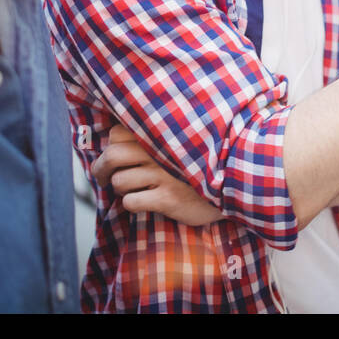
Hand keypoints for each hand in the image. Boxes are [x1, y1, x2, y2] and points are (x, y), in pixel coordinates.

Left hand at [93, 125, 224, 225]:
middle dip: (101, 170)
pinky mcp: (168, 198)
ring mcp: (164, 175)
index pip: (117, 133)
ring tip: (134, 190)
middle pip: (111, 156)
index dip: (111, 145)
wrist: (236, 183)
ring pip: (119, 181)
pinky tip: (145, 202)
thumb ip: (157, 136)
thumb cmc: (203, 163)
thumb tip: (118, 137)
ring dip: (121, 189)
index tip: (115, 156)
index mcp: (161, 134)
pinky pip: (131, 202)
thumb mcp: (183, 141)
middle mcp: (160, 151)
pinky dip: (132, 204)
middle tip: (103, 178)